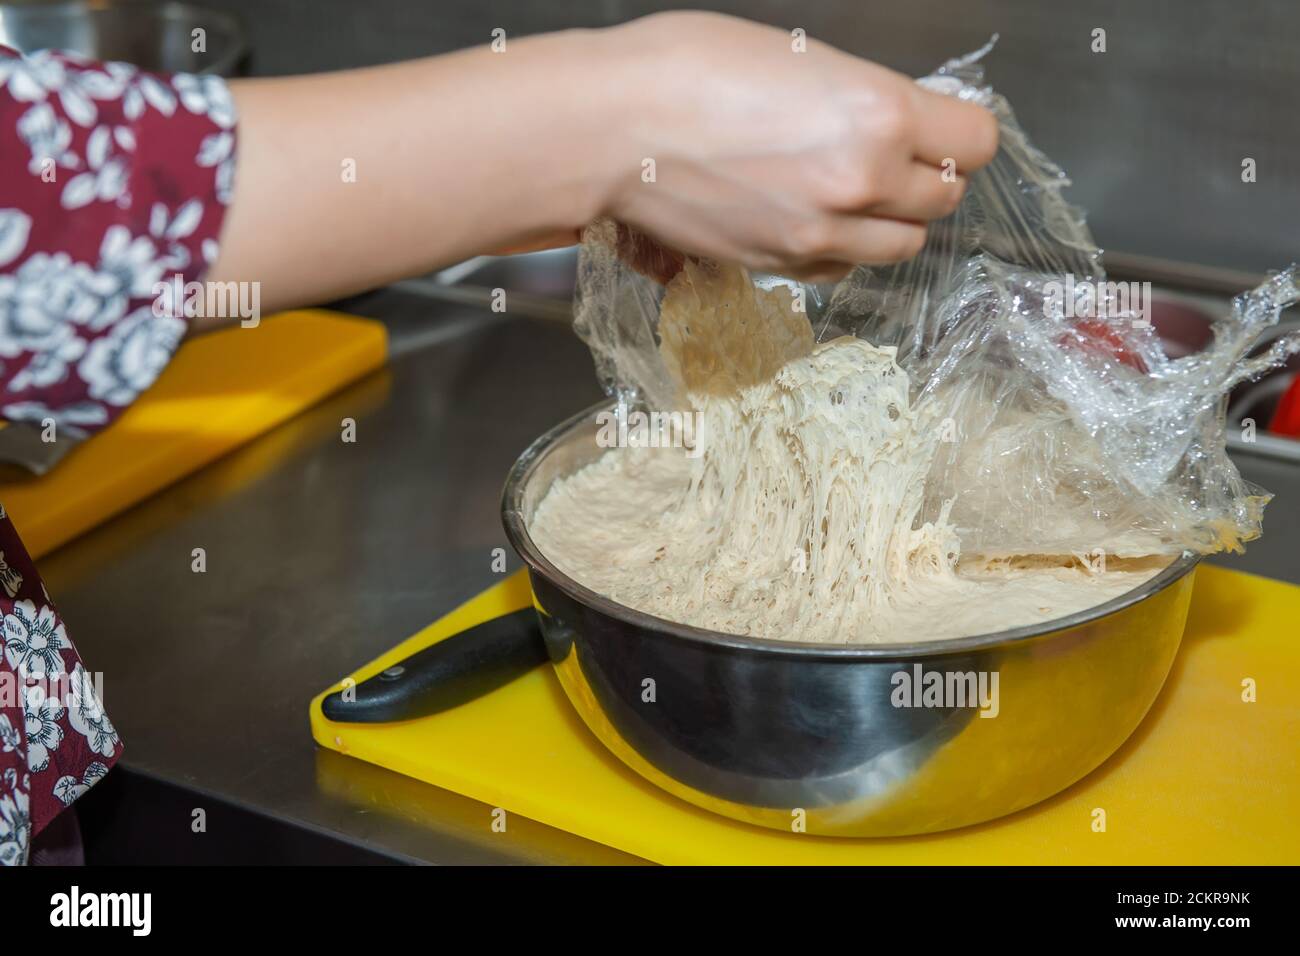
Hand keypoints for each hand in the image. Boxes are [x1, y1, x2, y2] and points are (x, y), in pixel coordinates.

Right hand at [593, 12, 998, 282]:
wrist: (609, 128)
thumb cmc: (685, 68)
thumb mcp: (799, 56)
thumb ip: (861, 97)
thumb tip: (891, 122)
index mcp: (878, 113)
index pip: (976, 141)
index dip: (962, 130)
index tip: (944, 125)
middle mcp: (861, 182)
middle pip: (945, 199)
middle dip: (929, 175)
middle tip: (898, 155)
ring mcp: (819, 233)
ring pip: (903, 245)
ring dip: (892, 220)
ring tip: (856, 192)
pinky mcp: (780, 263)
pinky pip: (843, 267)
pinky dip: (843, 247)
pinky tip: (814, 216)